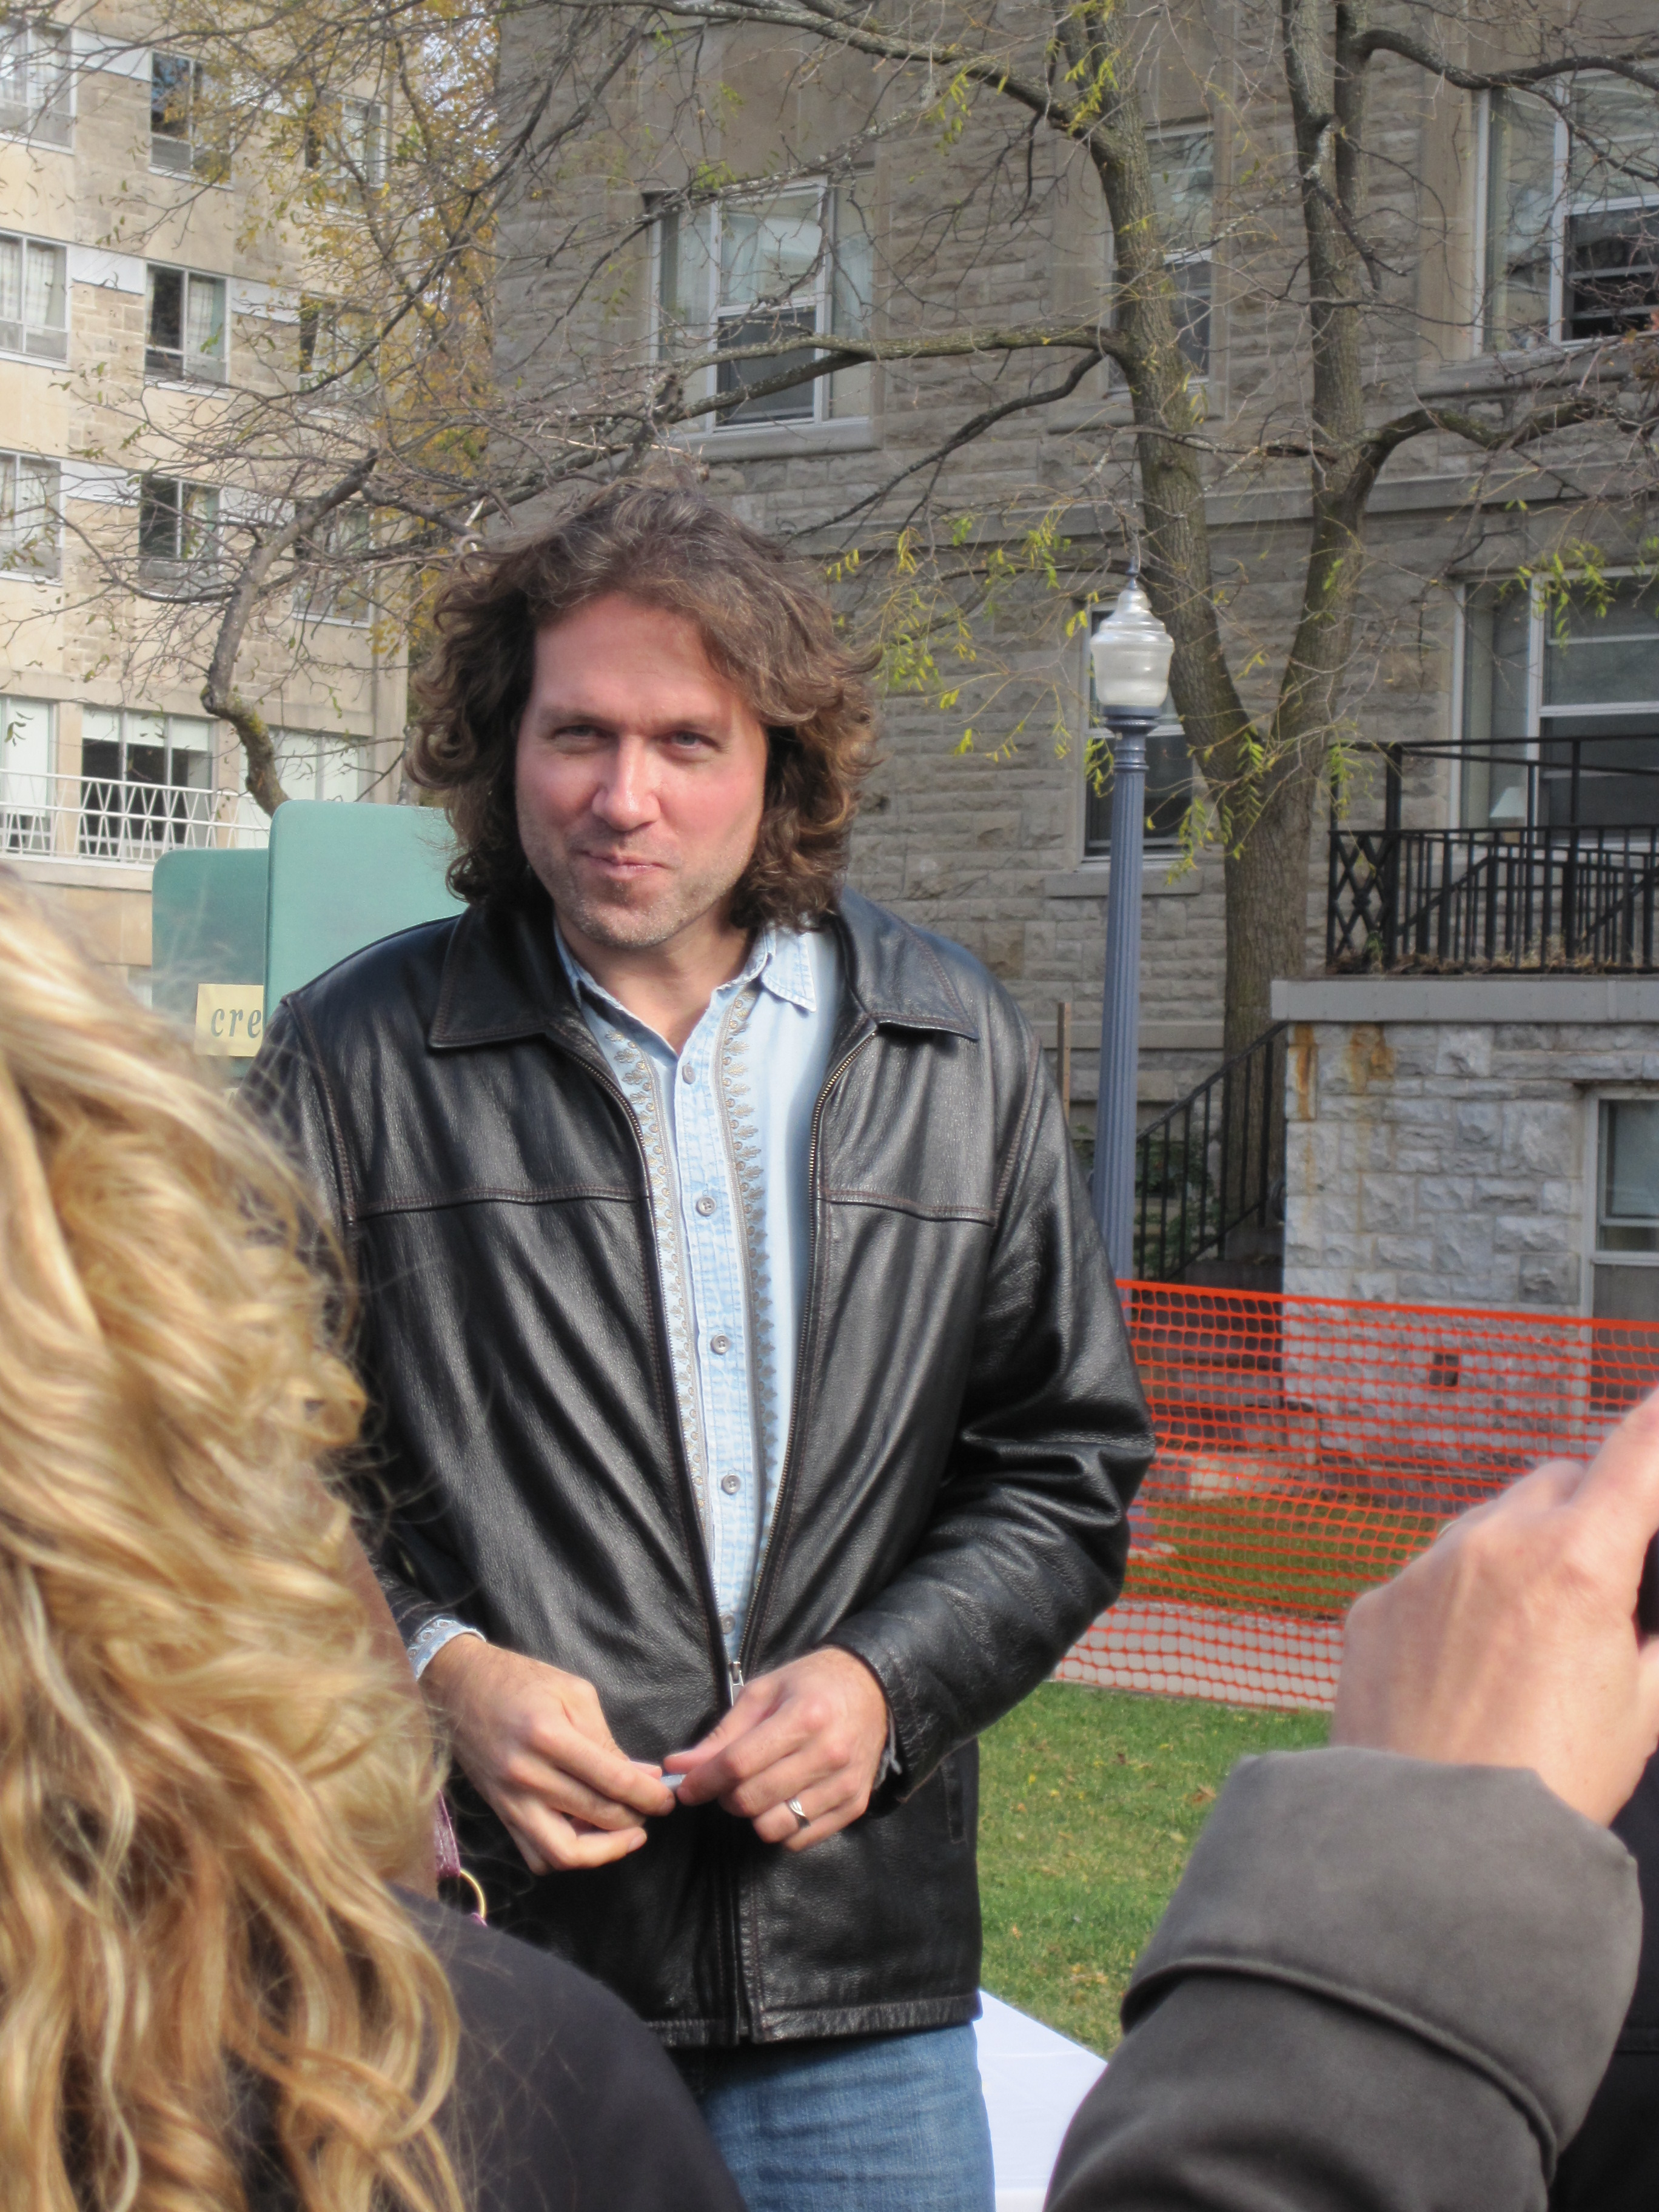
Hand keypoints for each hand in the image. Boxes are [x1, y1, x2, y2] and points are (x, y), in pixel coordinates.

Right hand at [422, 1637, 674, 1871]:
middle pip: (595, 1815)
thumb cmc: (521, 1682)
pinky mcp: (500, 1814)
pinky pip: (536, 1856)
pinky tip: (587, 1837)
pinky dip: (566, 1856)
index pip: (612, 1780)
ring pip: (564, 1852)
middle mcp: (527, 1775)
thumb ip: (606, 1739)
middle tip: (652, 1811)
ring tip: (627, 1835)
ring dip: (603, 1851)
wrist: (460, 1688)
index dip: (647, 1796)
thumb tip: (642, 1775)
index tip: (666, 1800)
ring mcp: (510, 1801)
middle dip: (634, 1818)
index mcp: (549, 1736)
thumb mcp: (573, 1693)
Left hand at [667, 1647, 889, 1849]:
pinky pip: (801, 1839)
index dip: (703, 1780)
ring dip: (754, 1815)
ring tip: (756, 1790)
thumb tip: (679, 1767)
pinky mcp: (855, 1805)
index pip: (738, 1764)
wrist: (873, 1691)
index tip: (685, 1787)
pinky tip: (782, 1801)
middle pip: (753, 1799)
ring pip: (775, 1827)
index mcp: (803, 1717)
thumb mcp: (763, 1693)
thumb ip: (723, 1733)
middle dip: (725, 1797)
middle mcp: (828, 1754)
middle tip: (724, 1783)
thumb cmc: (811, 1686)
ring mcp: (844, 1784)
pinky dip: (781, 1828)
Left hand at [1333, 1391, 1658, 1822]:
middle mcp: (1494, 1544)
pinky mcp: (1374, 1603)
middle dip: (1589, 1509)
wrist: (1431, 1845)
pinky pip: (1428, 1574)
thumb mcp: (1644, 1704)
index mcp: (1578, 1562)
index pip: (1637, 1453)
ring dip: (1519, 1550)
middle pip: (1559, 1481)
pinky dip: (1455, 1597)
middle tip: (1604, 1575)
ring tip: (1531, 1638)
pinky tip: (1466, 1666)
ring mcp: (1423, 1568)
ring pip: (1488, 1522)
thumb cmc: (1549, 1783)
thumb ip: (1655, 1629)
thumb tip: (1641, 1597)